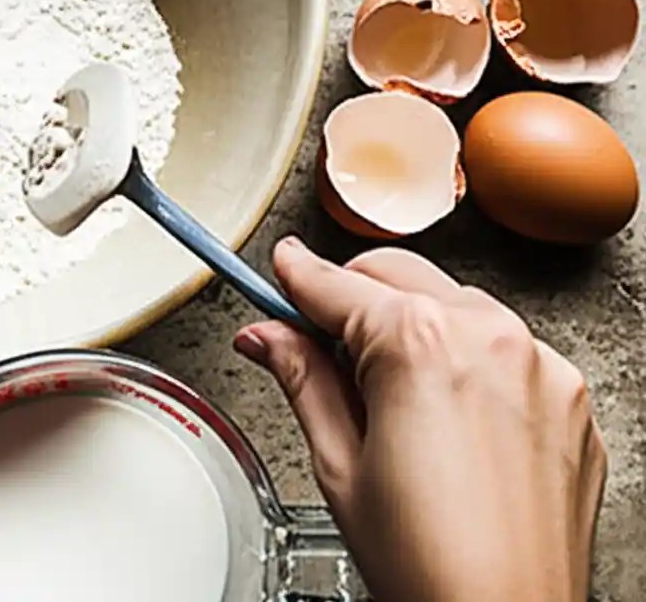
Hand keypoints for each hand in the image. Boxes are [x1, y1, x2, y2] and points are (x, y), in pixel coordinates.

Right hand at [233, 238, 605, 601]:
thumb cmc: (428, 564)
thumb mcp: (337, 465)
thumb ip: (301, 379)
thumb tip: (267, 337)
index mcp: (421, 346)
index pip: (337, 286)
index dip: (295, 279)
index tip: (280, 271)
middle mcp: (490, 338)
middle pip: (398, 277)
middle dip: (353, 298)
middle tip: (314, 344)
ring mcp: (540, 366)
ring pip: (454, 306)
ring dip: (411, 325)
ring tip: (383, 397)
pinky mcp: (568, 399)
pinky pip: (505, 349)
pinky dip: (466, 361)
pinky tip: (442, 419)